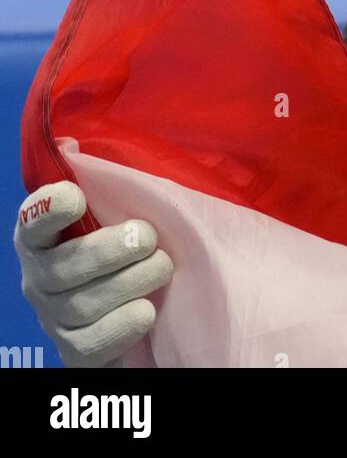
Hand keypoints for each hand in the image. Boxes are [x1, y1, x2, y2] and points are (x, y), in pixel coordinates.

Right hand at [15, 180, 172, 367]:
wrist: (128, 303)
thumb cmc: (121, 243)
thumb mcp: (111, 209)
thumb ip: (97, 183)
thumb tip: (71, 147)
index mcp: (42, 236)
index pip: (33, 221)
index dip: (48, 210)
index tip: (76, 197)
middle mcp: (38, 278)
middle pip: (60, 269)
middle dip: (107, 251)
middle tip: (147, 238)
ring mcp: (52, 318)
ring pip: (80, 306)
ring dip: (126, 284)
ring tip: (161, 267)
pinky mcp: (72, 351)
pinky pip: (88, 346)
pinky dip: (119, 327)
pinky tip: (146, 311)